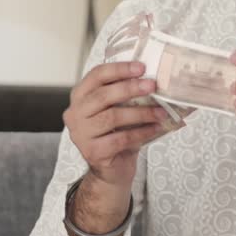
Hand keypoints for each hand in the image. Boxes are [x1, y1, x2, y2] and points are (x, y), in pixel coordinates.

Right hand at [64, 61, 180, 188]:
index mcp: (80, 96)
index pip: (96, 75)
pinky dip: (142, 133)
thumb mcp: (118, 109)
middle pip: (103, 95)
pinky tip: (156, 128)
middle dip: (130, 88)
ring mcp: (80, 134)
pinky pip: (120, 138)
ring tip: (161, 112)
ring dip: (141, 113)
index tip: (141, 67)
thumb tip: (154, 79)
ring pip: (112, 117)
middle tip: (152, 85)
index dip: (119, 69)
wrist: (111, 168)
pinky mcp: (92, 152)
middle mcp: (75, 113)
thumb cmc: (116, 133)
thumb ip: (126, 94)